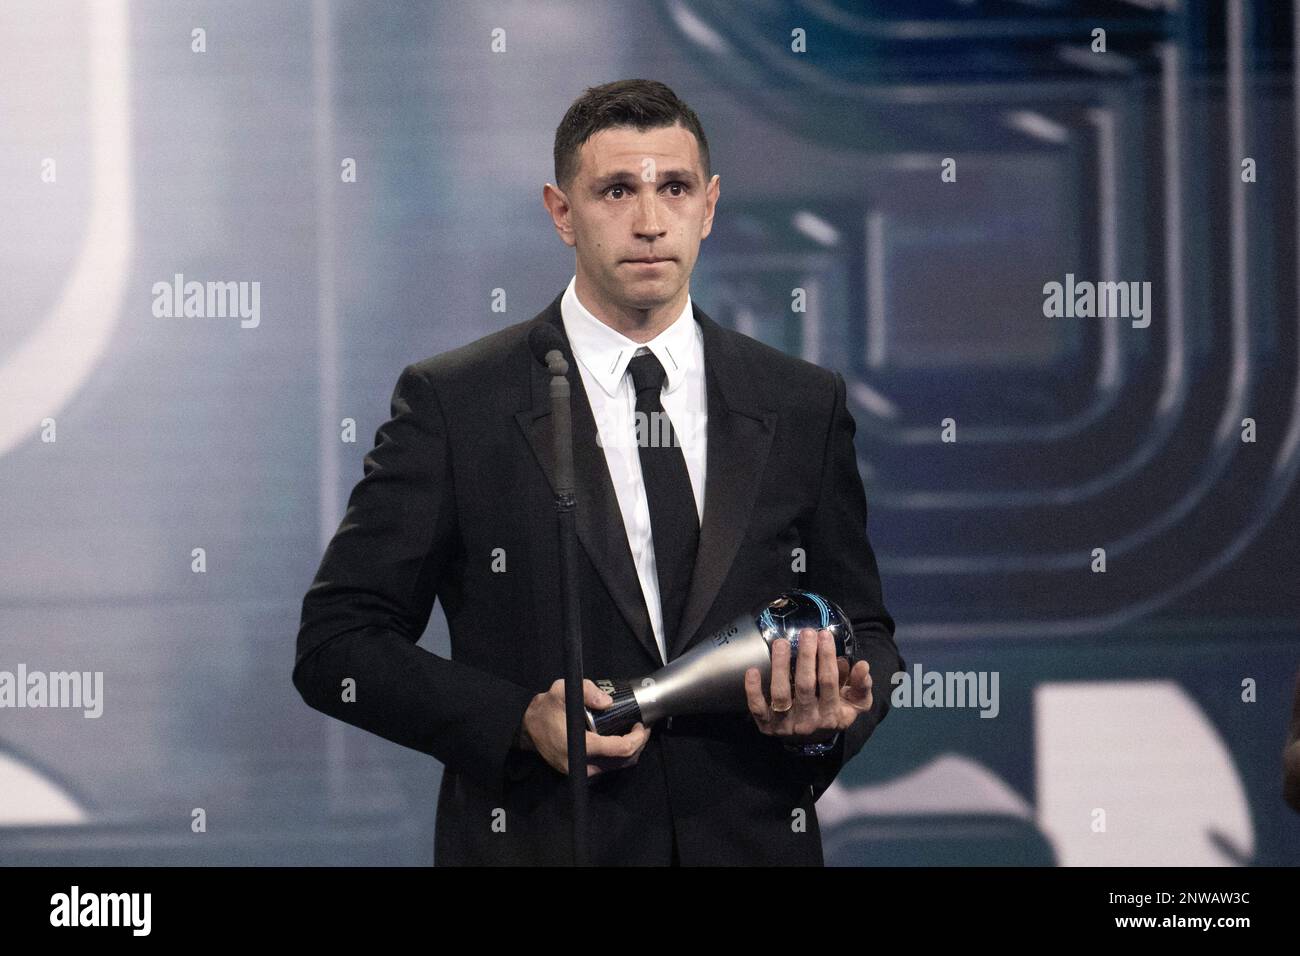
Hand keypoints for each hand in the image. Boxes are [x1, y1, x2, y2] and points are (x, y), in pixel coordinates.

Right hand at [521, 678, 650, 777]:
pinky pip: (606, 768)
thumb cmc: (546, 709)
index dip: (637, 738)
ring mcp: (580, 772)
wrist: (527, 727)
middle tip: (641, 728)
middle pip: (623, 762)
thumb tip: (607, 702)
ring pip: (616, 767)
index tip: (640, 725)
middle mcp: (582, 764)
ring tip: (633, 733)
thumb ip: (587, 692)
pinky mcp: (579, 773)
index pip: (621, 749)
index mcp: (581, 746)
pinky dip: (617, 757)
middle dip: (638, 745)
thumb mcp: (562, 690)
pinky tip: (619, 741)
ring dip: (629, 751)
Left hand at [744, 627, 871, 743]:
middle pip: (805, 685)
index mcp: (832, 714)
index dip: (826, 657)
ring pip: (781, 694)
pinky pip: (758, 709)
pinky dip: (753, 691)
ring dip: (780, 666)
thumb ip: (861, 686)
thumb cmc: (833, 712)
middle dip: (806, 656)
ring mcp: (786, 724)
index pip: (828, 682)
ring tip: (781, 642)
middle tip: (806, 633)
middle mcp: (809, 721)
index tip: (824, 634)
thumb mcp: (854, 704)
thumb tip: (863, 665)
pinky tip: (752, 670)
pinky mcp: (766, 725)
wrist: (811, 741)